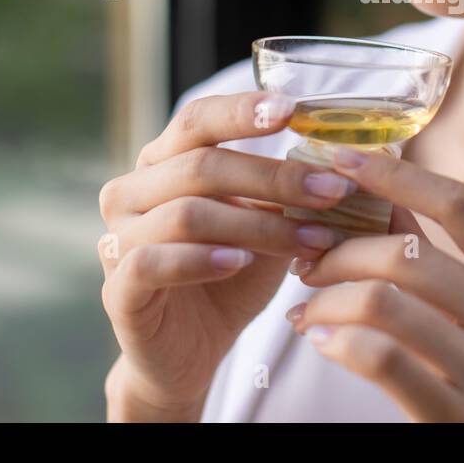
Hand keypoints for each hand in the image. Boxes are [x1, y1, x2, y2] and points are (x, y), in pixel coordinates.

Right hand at [99, 91, 356, 418]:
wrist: (191, 352)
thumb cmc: (231, 276)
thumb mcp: (265, 224)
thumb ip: (285, 191)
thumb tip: (346, 160)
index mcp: (162, 162)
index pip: (196, 120)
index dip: (241, 111)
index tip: (293, 110)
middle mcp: (132, 191)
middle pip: (201, 166)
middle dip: (274, 178)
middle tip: (332, 192)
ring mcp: (117, 238)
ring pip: (187, 214)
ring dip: (258, 225)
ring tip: (310, 240)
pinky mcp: (118, 288)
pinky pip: (153, 261)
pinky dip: (201, 259)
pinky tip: (240, 261)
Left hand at [284, 147, 463, 421]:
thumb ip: (451, 264)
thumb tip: (391, 195)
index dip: (402, 176)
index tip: (346, 159)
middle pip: (411, 254)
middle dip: (341, 250)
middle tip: (307, 260)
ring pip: (384, 302)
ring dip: (327, 299)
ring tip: (306, 309)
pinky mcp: (461, 418)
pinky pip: (379, 358)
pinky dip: (337, 341)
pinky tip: (321, 341)